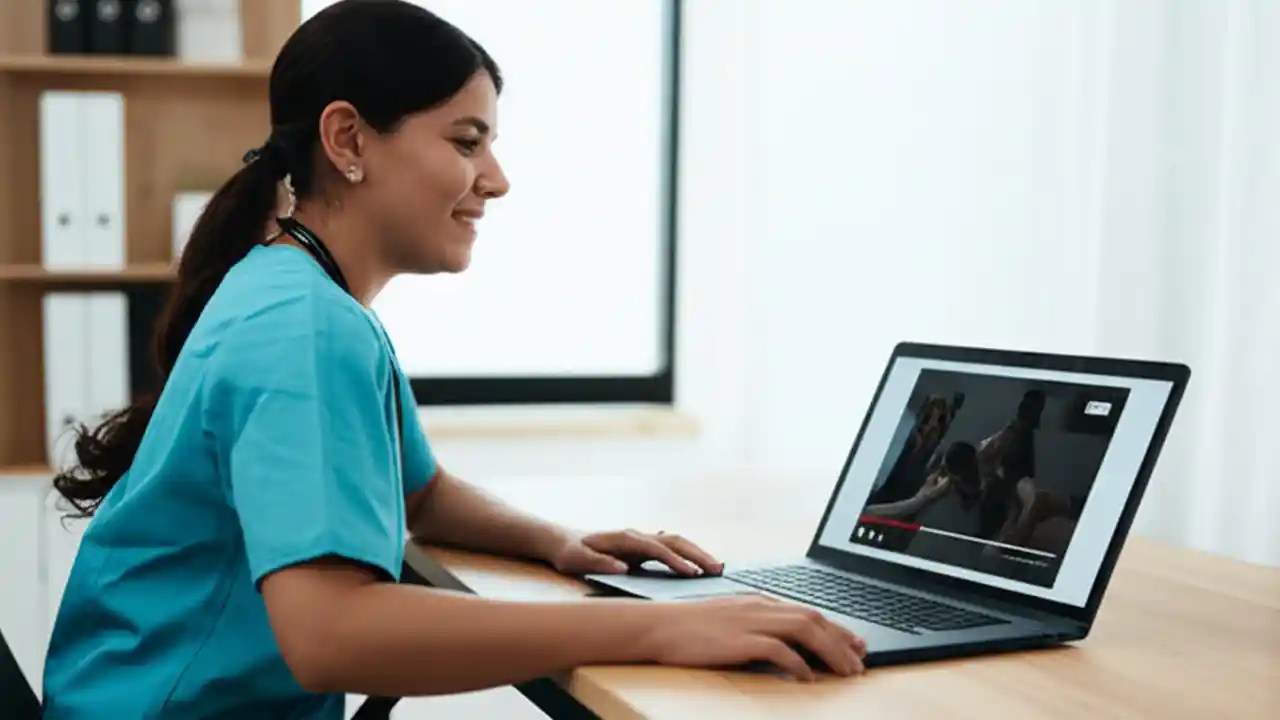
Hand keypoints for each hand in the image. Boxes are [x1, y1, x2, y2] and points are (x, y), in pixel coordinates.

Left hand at [548, 529, 723, 576]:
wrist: (562, 541)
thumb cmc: (570, 552)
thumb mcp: (577, 560)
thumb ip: (598, 563)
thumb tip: (623, 568)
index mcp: (624, 538)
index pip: (656, 548)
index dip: (674, 560)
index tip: (691, 574)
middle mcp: (637, 536)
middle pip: (674, 541)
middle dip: (697, 554)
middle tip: (717, 570)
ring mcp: (641, 540)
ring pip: (676, 543)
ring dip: (696, 553)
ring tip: (717, 568)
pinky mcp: (642, 548)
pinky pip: (670, 550)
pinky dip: (687, 556)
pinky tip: (699, 567)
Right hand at [639, 595, 867, 680]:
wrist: (658, 626)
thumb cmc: (689, 628)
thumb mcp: (730, 620)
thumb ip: (757, 626)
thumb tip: (784, 645)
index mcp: (759, 602)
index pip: (808, 612)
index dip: (836, 629)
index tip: (856, 645)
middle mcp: (759, 607)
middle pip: (813, 619)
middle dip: (842, 641)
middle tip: (860, 662)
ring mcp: (749, 621)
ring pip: (804, 630)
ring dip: (830, 651)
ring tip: (846, 671)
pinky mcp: (738, 640)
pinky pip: (777, 649)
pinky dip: (797, 662)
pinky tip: (808, 677)